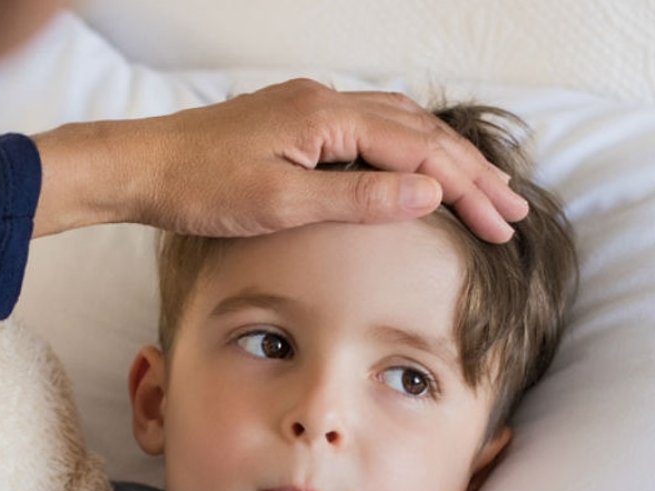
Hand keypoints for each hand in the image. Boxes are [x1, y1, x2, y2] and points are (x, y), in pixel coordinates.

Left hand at [33, 79, 528, 243]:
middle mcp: (326, 102)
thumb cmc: (201, 190)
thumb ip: (359, 198)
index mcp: (329, 118)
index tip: (501, 225)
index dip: (468, 189)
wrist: (142, 167)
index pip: (421, 151)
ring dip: (444, 158)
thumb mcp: (283, 204)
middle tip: (513, 213)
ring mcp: (311, 108)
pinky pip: (370, 126)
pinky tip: (416, 167)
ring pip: (399, 124)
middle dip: (471, 173)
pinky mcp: (295, 120)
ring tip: (482, 190)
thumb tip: (430, 192)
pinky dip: (407, 148)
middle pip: (421, 131)